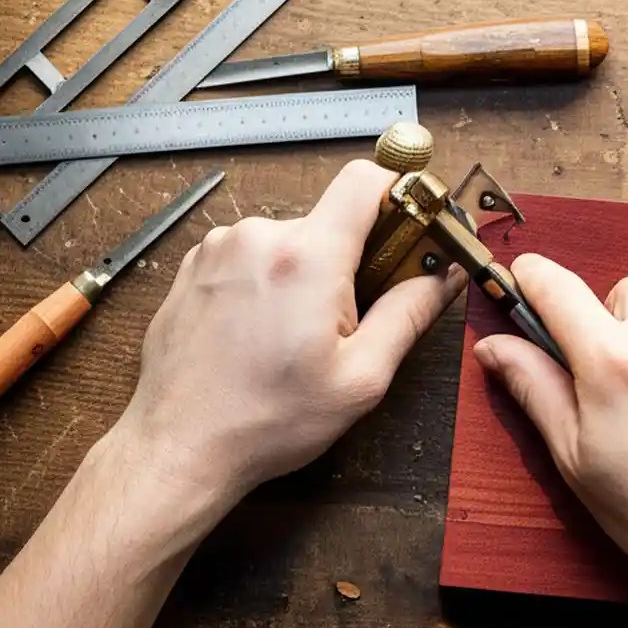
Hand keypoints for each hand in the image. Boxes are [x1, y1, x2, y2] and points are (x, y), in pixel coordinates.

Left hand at [114, 160, 465, 497]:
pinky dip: (269, 284)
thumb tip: (446, 273)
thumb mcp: (362, 377)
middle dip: (352, 260)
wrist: (181, 446)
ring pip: (290, 241)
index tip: (410, 231)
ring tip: (295, 337)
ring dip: (306, 275)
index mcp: (307, 257)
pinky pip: (253, 257)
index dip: (398, 196)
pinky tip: (262, 334)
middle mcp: (259, 237)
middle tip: (349, 321)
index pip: (364, 180)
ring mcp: (220, 248)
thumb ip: (411, 314)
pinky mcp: (195, 265)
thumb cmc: (269, 420)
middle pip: (330, 219)